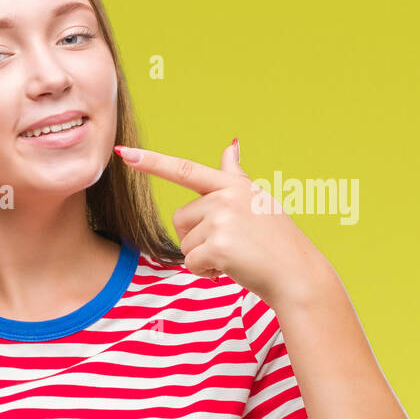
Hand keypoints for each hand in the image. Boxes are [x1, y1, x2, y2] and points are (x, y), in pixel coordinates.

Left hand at [114, 139, 325, 308]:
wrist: (297, 273)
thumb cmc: (277, 240)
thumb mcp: (257, 200)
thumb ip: (235, 176)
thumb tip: (231, 144)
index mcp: (232, 185)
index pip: (184, 170)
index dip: (151, 162)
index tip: (122, 152)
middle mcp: (226, 197)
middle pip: (181, 219)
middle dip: (198, 238)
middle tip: (232, 244)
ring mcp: (222, 220)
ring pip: (185, 243)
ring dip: (203, 257)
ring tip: (236, 255)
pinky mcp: (218, 246)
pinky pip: (191, 263)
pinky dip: (207, 272)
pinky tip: (232, 269)